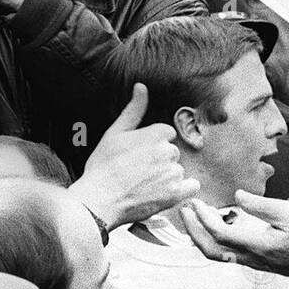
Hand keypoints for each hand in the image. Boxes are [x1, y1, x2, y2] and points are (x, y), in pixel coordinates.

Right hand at [70, 82, 200, 230]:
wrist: (97, 201)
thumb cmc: (103, 167)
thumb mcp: (114, 133)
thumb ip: (133, 110)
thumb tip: (141, 87)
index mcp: (157, 133)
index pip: (166, 134)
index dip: (151, 145)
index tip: (138, 155)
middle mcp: (169, 151)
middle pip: (172, 153)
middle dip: (159, 161)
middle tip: (137, 172)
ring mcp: (173, 173)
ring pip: (178, 170)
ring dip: (166, 177)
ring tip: (143, 185)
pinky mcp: (176, 193)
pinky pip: (192, 186)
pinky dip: (182, 189)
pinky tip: (165, 192)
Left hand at [180, 189, 288, 280]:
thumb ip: (261, 205)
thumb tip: (237, 196)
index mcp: (258, 246)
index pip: (219, 233)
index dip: (202, 217)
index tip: (195, 201)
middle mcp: (252, 259)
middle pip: (211, 250)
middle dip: (192, 231)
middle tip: (184, 210)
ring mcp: (256, 264)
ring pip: (218, 255)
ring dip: (202, 237)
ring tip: (196, 219)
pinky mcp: (261, 263)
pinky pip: (230, 255)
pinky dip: (216, 242)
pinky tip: (220, 228)